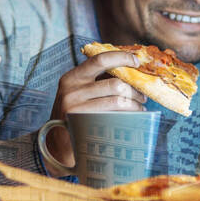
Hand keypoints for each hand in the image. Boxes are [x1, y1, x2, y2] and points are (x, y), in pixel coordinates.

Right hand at [45, 50, 146, 165]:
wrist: (57, 143)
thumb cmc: (74, 114)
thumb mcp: (78, 93)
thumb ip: (98, 80)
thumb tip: (130, 69)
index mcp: (71, 77)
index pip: (99, 60)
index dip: (121, 57)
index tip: (136, 61)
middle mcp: (71, 91)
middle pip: (115, 84)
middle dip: (134, 90)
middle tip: (142, 96)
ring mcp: (76, 109)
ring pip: (118, 101)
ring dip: (134, 105)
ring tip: (139, 108)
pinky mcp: (84, 125)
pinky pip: (114, 117)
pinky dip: (128, 117)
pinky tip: (133, 118)